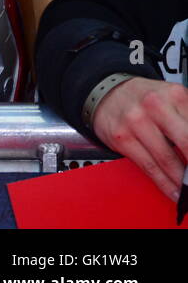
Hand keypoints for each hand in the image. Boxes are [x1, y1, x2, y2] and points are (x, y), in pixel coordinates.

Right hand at [92, 76, 187, 200]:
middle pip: (186, 142)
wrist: (103, 92)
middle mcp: (154, 106)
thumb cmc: (142, 98)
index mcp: (174, 95)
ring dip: (181, 180)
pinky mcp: (122, 138)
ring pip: (167, 159)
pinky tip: (174, 190)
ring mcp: (135, 122)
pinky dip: (164, 183)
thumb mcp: (171, 99)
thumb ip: (187, 118)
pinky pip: (149, 167)